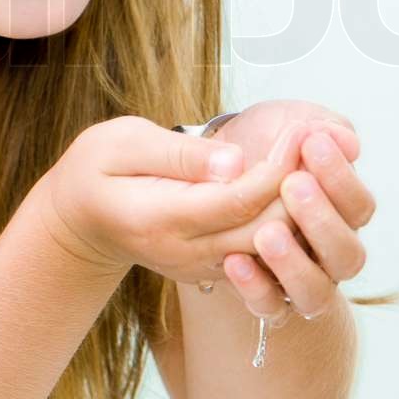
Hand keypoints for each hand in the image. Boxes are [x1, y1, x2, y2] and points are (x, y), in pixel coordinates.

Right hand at [31, 115, 320, 286]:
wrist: (80, 220)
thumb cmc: (96, 170)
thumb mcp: (121, 144)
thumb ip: (178, 155)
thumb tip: (233, 162)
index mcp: (161, 219)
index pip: (238, 200)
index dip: (277, 167)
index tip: (300, 130)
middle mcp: (186, 253)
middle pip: (265, 230)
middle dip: (300, 187)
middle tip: (319, 141)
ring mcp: (201, 267)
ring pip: (270, 249)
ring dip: (300, 208)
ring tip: (315, 159)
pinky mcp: (214, 268)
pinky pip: (261, 254)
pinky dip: (286, 221)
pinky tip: (297, 182)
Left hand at [208, 102, 374, 321]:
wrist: (209, 175)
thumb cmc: (258, 146)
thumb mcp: (286, 123)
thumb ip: (321, 127)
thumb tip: (347, 140)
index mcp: (342, 212)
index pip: (358, 206)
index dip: (341, 178)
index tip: (312, 143)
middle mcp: (329, 252)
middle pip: (348, 255)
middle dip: (322, 219)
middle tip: (292, 184)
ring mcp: (301, 280)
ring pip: (317, 293)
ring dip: (294, 264)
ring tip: (266, 234)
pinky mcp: (266, 299)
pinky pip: (270, 308)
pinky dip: (255, 288)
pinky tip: (234, 261)